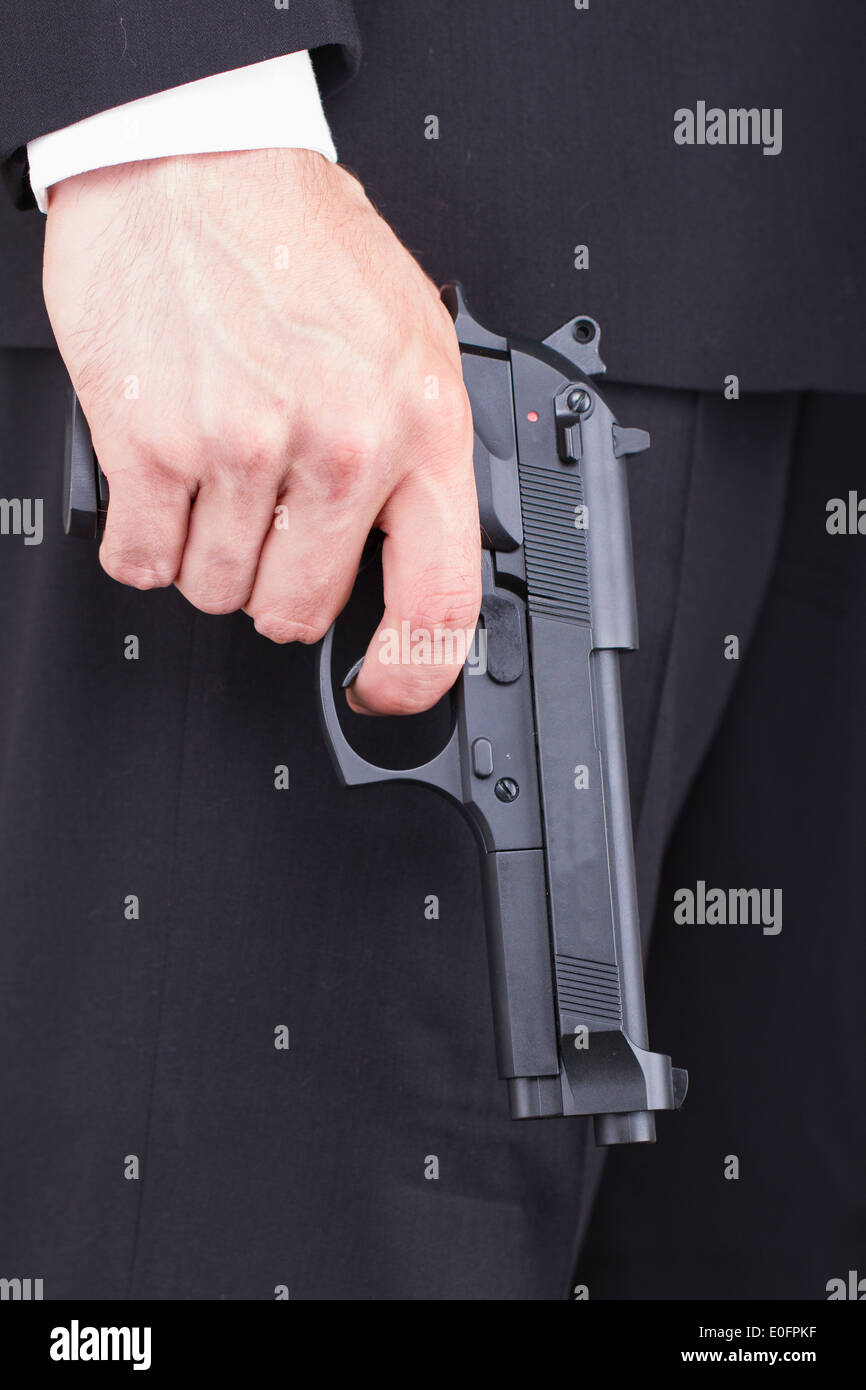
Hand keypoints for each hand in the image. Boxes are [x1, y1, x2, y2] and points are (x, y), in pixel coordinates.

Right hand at [42, 148, 479, 713]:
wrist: (193, 161)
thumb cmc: (300, 243)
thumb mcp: (408, 339)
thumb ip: (416, 452)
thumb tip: (410, 552)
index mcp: (419, 424)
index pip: (438, 597)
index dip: (415, 674)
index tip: (387, 691)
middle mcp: (339, 444)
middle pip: (299, 610)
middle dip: (278, 586)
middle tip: (267, 525)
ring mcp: (243, 449)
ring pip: (216, 591)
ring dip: (208, 555)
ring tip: (215, 476)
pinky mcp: (155, 446)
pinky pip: (142, 563)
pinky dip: (144, 540)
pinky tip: (162, 483)